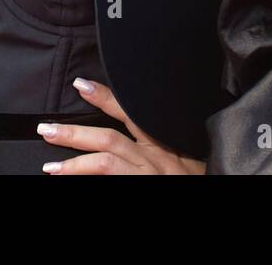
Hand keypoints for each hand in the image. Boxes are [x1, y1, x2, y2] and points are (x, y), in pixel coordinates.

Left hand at [36, 77, 206, 174]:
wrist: (226, 180)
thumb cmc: (208, 172)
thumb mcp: (190, 158)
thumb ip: (168, 146)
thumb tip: (145, 139)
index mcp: (165, 144)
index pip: (133, 113)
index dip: (106, 97)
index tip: (80, 84)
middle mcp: (157, 157)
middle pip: (110, 137)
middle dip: (76, 132)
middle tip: (46, 128)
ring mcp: (150, 174)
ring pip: (107, 160)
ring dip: (75, 162)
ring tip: (50, 165)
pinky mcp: (144, 187)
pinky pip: (111, 179)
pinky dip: (87, 177)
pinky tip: (67, 178)